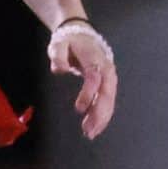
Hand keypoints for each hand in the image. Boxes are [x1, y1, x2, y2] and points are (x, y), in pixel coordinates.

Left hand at [50, 22, 117, 138]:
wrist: (82, 35)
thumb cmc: (69, 41)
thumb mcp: (58, 44)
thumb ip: (58, 56)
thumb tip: (60, 69)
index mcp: (94, 58)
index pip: (94, 77)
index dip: (88, 93)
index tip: (79, 109)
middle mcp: (106, 68)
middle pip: (107, 92)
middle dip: (99, 112)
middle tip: (89, 130)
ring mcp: (110, 77)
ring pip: (110, 99)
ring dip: (102, 118)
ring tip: (91, 133)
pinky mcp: (108, 84)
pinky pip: (108, 100)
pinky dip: (103, 115)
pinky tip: (96, 127)